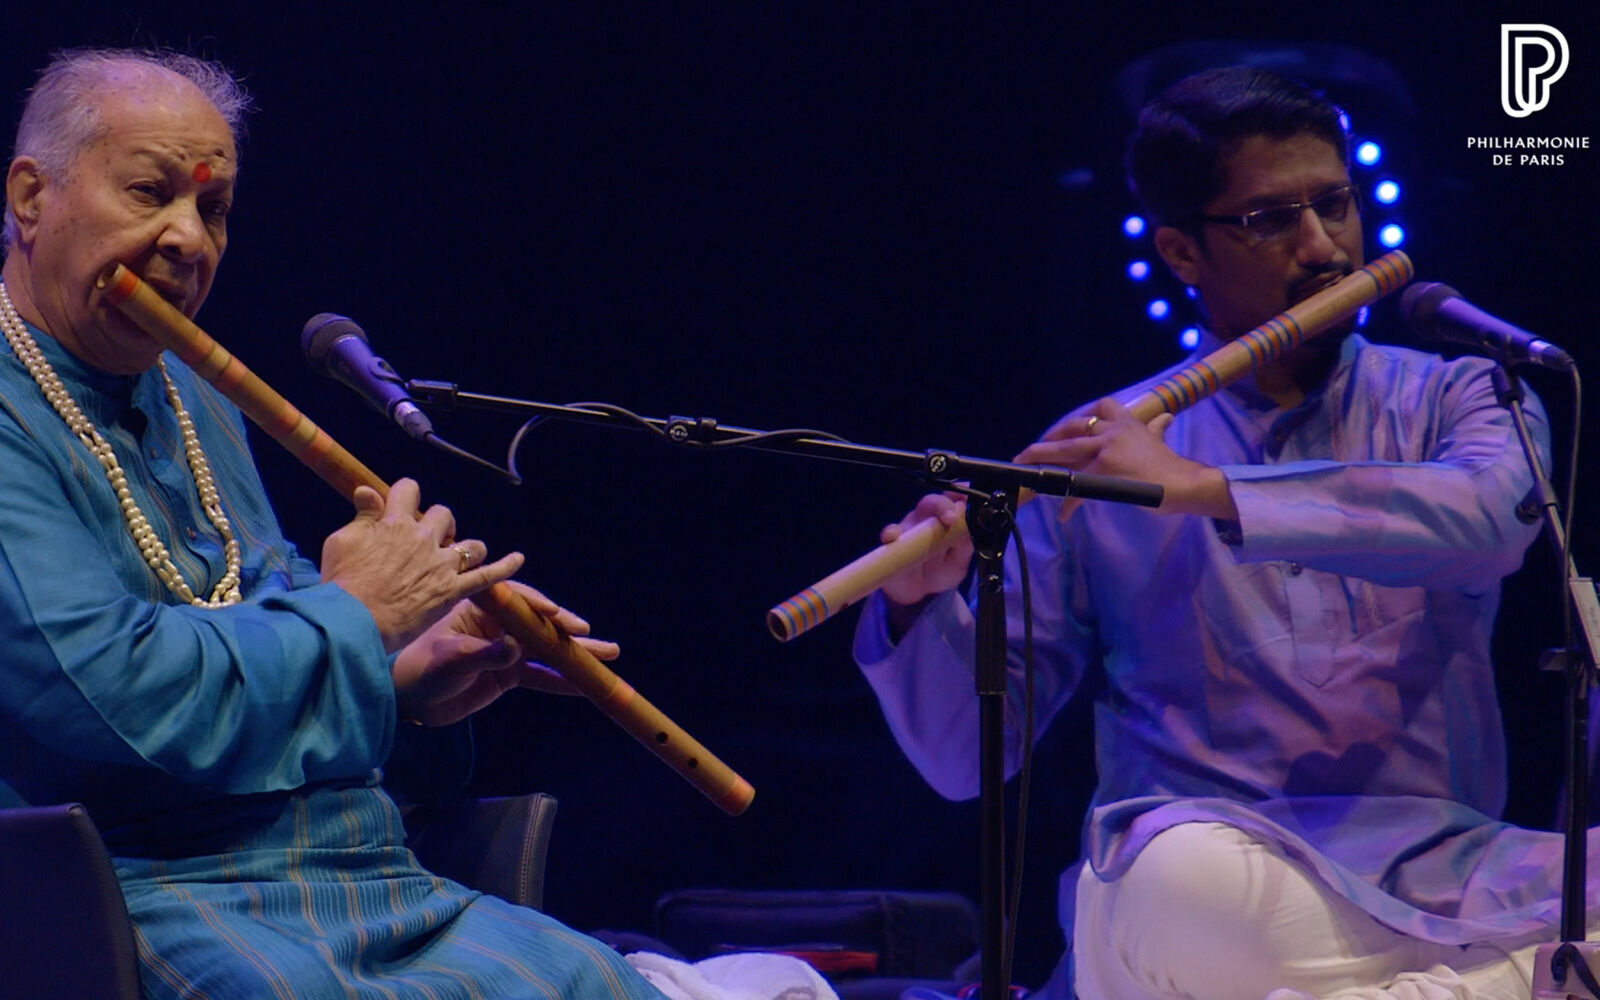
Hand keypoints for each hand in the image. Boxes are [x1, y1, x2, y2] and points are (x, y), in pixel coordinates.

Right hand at [320, 478, 523, 651]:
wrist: (354, 622)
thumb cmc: (342, 584)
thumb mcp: (341, 542)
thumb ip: (361, 517)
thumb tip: (366, 491)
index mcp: (395, 523)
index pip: (408, 490)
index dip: (406, 495)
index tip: (401, 506)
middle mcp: (423, 538)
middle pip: (444, 515)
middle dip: (439, 524)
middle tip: (428, 541)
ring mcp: (441, 565)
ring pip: (470, 544)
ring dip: (466, 547)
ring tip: (457, 557)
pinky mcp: (452, 591)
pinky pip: (488, 576)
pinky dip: (505, 566)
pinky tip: (518, 559)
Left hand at [392, 580, 620, 726]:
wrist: (406, 698)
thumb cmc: (418, 667)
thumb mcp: (450, 658)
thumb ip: (484, 653)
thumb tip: (514, 648)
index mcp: (481, 608)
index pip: (516, 601)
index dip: (538, 607)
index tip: (557, 616)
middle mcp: (499, 625)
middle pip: (539, 624)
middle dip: (568, 630)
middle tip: (593, 636)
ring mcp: (506, 650)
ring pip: (546, 650)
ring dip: (575, 654)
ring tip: (609, 655)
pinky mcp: (508, 674)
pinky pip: (540, 676)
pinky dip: (561, 681)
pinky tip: (585, 686)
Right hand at [877, 491, 972, 613]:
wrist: (918, 592)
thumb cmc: (940, 569)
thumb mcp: (959, 560)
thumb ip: (966, 544)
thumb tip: (974, 528)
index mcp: (946, 521)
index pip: (954, 501)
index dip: (961, 495)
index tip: (966, 498)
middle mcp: (926, 520)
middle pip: (932, 503)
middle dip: (943, 505)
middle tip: (952, 518)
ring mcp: (908, 529)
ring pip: (913, 515)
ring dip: (918, 522)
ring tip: (929, 526)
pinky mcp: (892, 543)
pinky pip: (890, 534)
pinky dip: (891, 533)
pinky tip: (894, 536)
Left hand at [1014, 399, 1236, 519]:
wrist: (1182, 482)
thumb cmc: (1172, 466)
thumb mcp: (1160, 440)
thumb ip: (1157, 429)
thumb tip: (1166, 417)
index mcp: (1126, 422)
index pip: (1101, 407)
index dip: (1080, 417)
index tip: (1066, 428)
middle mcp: (1113, 431)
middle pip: (1072, 429)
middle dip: (1048, 438)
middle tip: (1031, 450)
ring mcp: (1107, 449)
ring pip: (1066, 450)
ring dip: (1040, 458)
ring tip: (1024, 466)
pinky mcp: (1104, 470)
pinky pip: (1079, 487)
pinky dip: (1069, 501)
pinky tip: (1063, 514)